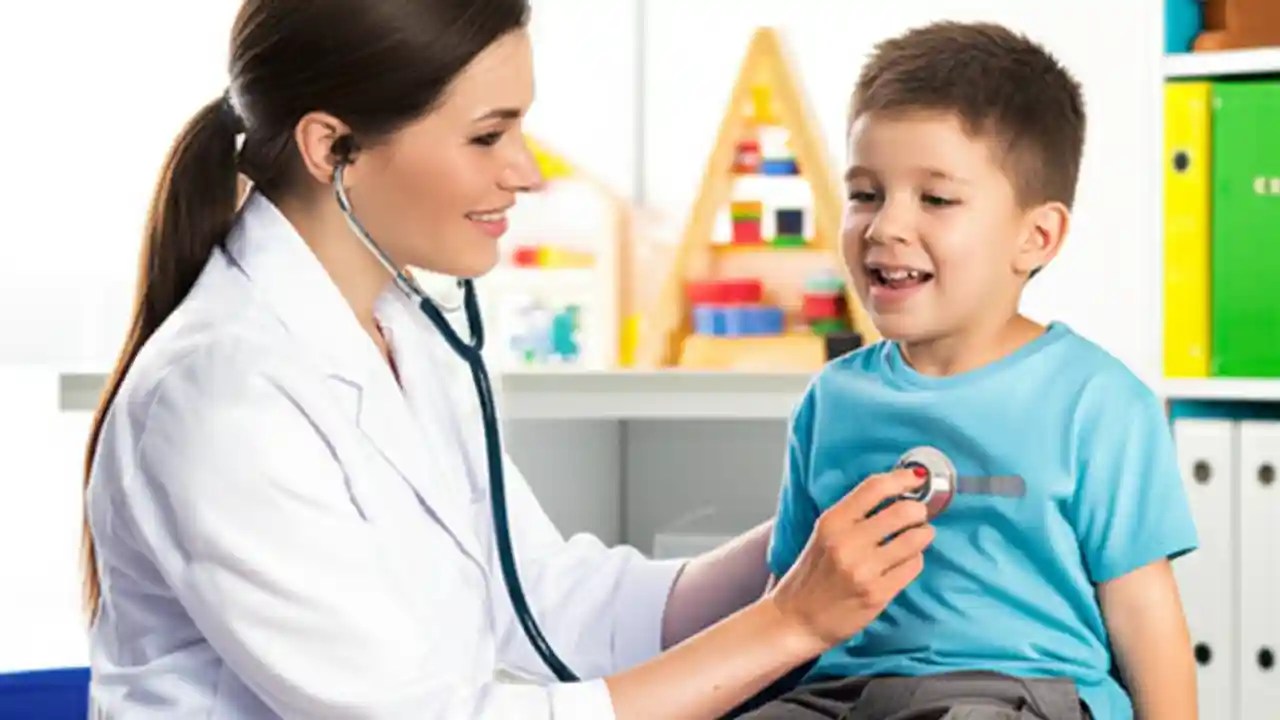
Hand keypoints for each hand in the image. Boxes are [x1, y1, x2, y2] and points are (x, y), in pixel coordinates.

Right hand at [766, 469, 934, 654]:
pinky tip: (904, 562)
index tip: (915, 479)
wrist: (797, 619)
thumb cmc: (811, 575)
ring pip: (915, 539)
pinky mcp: (878, 594)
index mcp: (831, 522)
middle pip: (903, 511)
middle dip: (919, 511)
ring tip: (916, 538)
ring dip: (922, 535)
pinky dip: (914, 560)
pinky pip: (913, 566)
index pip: (874, 488)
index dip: (902, 479)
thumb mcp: (823, 535)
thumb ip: (853, 515)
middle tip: (918, 515)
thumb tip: (895, 494)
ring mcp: (864, 570)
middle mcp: (847, 543)